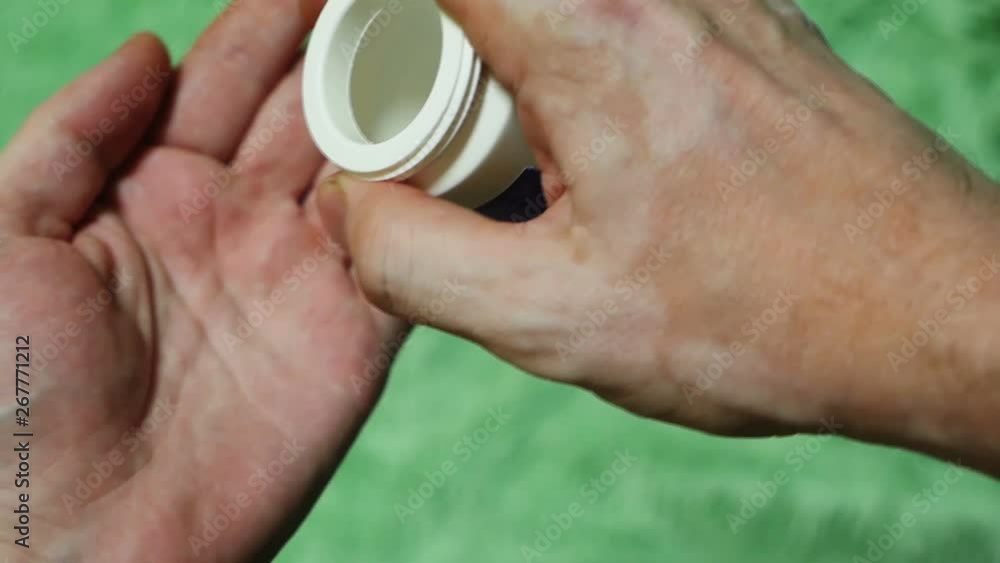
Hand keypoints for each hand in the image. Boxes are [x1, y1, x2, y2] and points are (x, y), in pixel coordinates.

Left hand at [0, 1, 402, 559]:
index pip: (225, 79)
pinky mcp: (356, 328)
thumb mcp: (1, 237)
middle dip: (351, 51)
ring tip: (445, 48)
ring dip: (405, 110)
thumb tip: (149, 49)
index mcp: (151, 188)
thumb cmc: (11, 392)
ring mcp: (300, 272)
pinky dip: (439, 196)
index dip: (270, 23)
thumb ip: (71, 136)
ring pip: (368, 167)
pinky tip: (467, 138)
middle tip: (399, 7)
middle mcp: (235, 220)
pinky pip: (409, 248)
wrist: (83, 538)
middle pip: (307, 111)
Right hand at [320, 0, 999, 474]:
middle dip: (434, 52)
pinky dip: (575, 69)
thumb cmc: (763, 319)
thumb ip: (413, 260)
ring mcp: (716, 0)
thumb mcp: (557, 320)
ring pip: (558, 8)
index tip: (355, 53)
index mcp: (588, 36)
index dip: (372, 7)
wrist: (937, 313)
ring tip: (525, 171)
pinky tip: (604, 162)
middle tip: (434, 145)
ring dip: (507, 65)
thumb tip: (351, 207)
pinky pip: (625, 20)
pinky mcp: (753, 30)